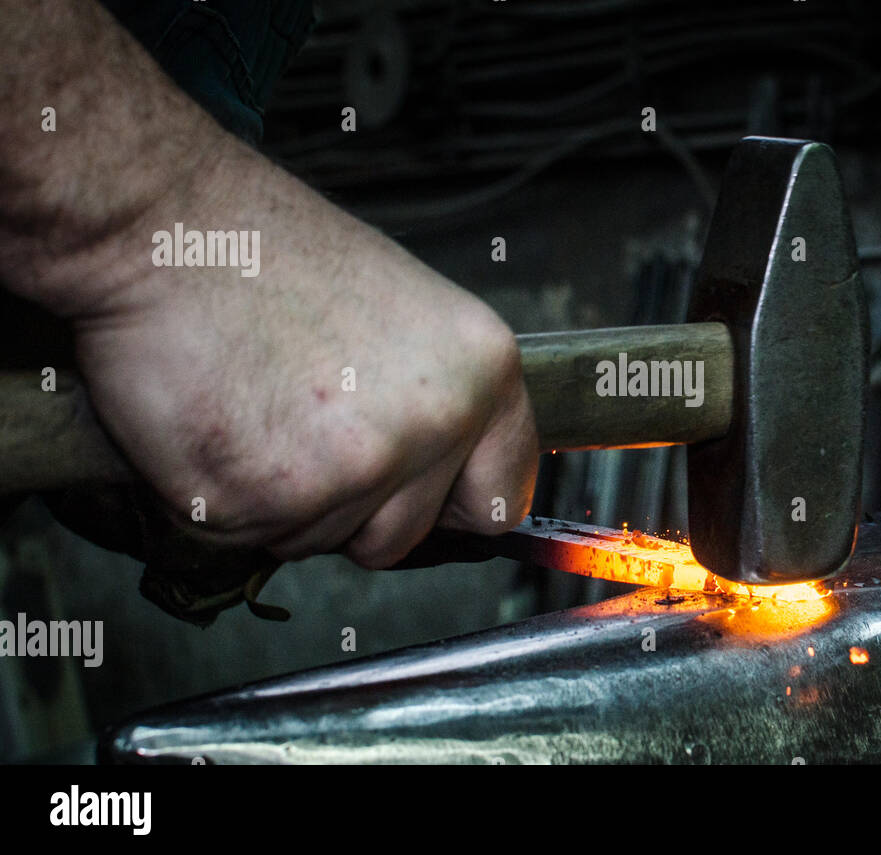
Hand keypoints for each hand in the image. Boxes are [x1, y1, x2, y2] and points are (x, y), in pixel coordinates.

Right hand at [70, 137, 538, 568]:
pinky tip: (219, 420)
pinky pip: (250, 539)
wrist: (166, 230)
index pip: (501, 499)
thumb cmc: (274, 259)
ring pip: (322, 543)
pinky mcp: (268, 497)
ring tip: (259, 406)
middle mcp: (436, 424)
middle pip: (402, 537)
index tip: (424, 497)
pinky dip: (222, 499)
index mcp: (483, 372)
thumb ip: (440, 403)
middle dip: (350, 507)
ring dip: (283, 499)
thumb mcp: (406, 315)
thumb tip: (443, 481)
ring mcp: (355, 467)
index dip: (453, 505)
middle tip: (303, 423)